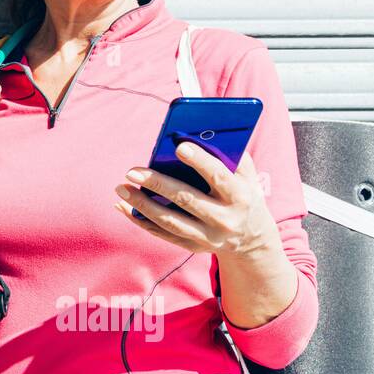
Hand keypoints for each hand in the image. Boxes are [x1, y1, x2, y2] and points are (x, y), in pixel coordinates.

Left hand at [112, 143, 282, 262]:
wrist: (252, 238)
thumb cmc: (242, 192)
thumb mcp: (245, 174)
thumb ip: (228, 151)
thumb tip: (200, 127)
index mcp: (240, 196)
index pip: (219, 177)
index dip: (200, 162)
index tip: (179, 146)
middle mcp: (225, 219)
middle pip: (187, 200)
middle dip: (158, 184)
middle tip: (132, 171)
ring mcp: (208, 237)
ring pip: (170, 221)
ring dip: (142, 205)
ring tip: (121, 188)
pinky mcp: (193, 246)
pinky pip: (162, 234)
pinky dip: (141, 220)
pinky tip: (123, 206)